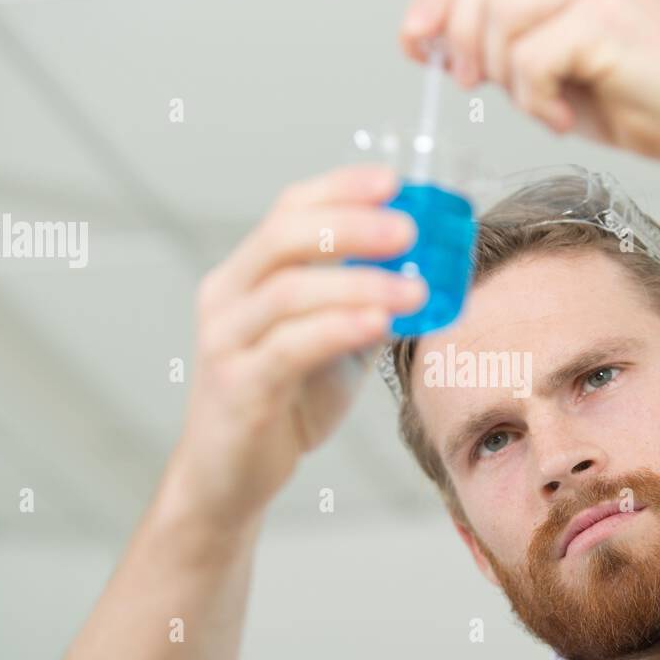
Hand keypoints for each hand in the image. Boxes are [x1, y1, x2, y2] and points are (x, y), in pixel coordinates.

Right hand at [166, 165, 427, 528]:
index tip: (395, 180)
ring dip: (359, 284)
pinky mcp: (238, 388)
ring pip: (289, 292)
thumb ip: (366, 305)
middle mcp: (228, 299)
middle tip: (410, 230)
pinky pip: (289, 348)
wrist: (227, 479)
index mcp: (247, 276)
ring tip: (416, 287)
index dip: (341, 188)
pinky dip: (338, 328)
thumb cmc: (282, 404)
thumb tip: (432, 271)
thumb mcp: (331, 343)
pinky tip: (379, 323)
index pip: (290, 210)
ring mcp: (227, 342)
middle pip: (285, 238)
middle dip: (352, 226)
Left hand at [399, 0, 659, 162]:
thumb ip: (489, 33)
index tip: (414, 39)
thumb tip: (425, 33)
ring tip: (535, 100)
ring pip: (499, 18)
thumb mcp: (538, 53)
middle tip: (471, 83)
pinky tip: (559, 113)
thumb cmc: (618, 91)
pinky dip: (534, 98)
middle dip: (460, 42)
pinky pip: (530, 58)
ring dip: (504, 77)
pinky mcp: (609, 16)